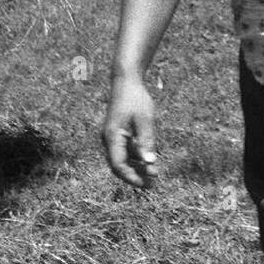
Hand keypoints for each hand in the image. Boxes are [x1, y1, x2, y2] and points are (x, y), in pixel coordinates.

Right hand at [101, 74, 159, 188]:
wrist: (126, 80)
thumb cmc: (135, 98)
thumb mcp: (145, 119)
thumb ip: (146, 141)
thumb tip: (150, 163)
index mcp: (112, 136)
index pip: (118, 165)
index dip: (131, 177)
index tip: (145, 184)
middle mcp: (109, 138)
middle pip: (119, 165)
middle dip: (135, 175)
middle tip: (152, 183)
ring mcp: (113, 136)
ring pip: (123, 158)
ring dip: (137, 166)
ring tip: (155, 173)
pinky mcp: (118, 132)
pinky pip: (126, 150)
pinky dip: (137, 156)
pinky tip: (150, 158)